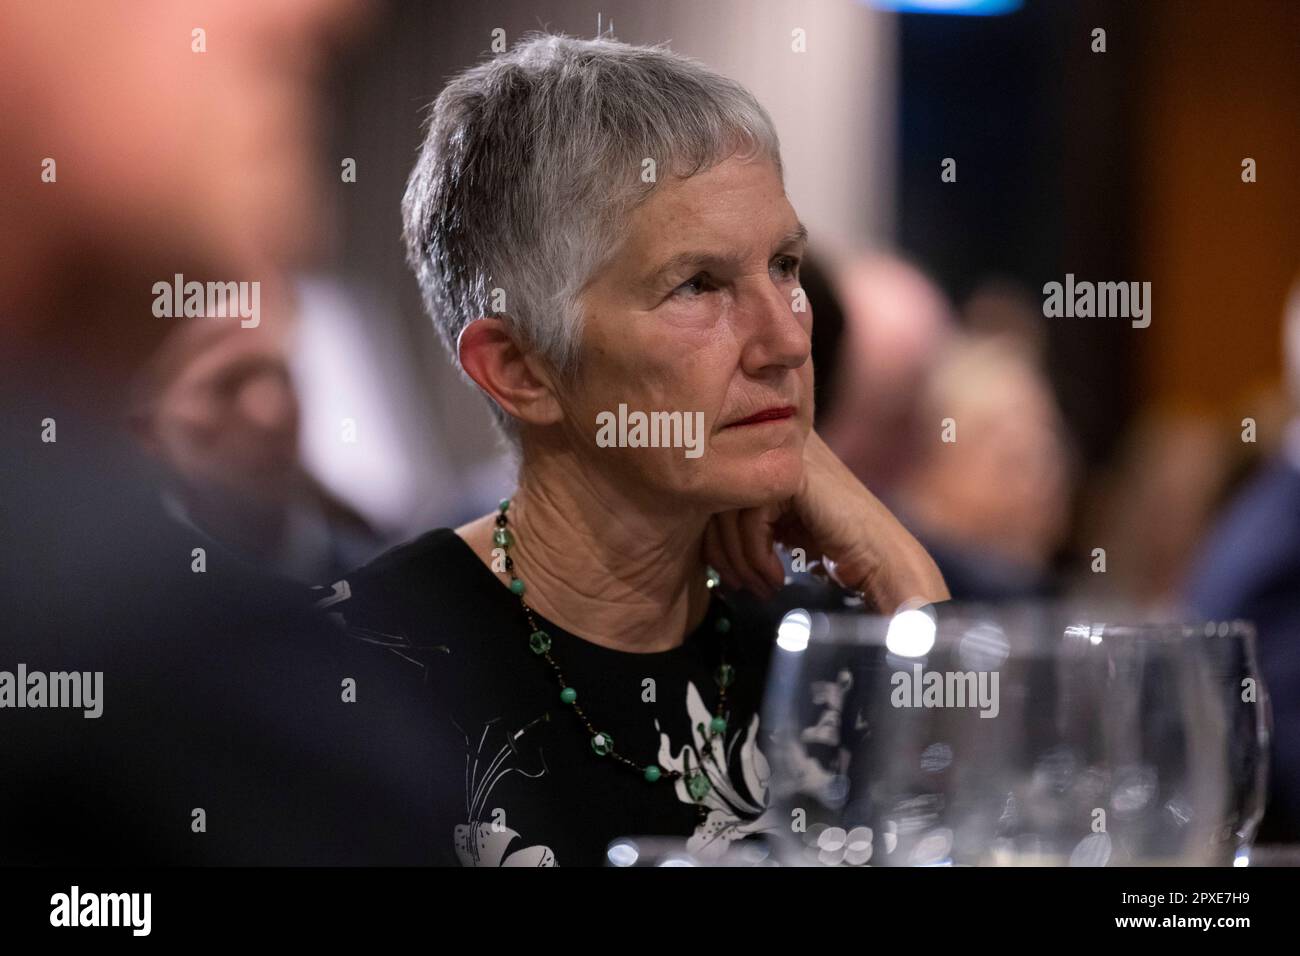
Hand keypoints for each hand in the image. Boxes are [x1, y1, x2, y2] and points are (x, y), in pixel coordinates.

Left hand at [703, 429, 948, 612]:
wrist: (893, 566)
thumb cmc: (847, 556)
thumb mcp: (788, 532)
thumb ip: (751, 523)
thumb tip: (701, 532)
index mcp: (776, 462)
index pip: (719, 487)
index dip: (718, 538)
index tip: (733, 577)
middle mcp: (779, 452)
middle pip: (716, 494)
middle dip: (723, 551)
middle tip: (741, 587)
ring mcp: (788, 460)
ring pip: (727, 505)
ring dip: (740, 559)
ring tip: (762, 587)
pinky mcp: (796, 476)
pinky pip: (748, 512)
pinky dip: (754, 553)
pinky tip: (777, 576)